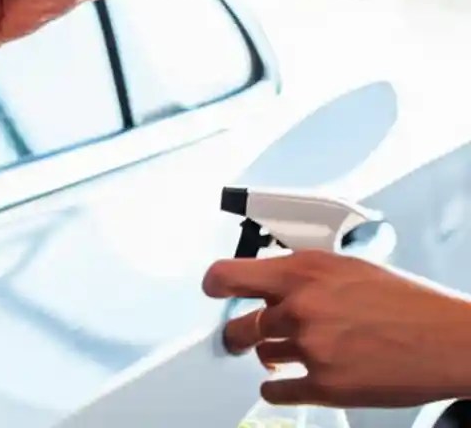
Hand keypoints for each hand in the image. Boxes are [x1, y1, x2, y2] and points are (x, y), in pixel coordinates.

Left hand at [203, 250, 470, 407]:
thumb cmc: (409, 304)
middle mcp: (300, 307)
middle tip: (244, 334)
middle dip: (243, 332)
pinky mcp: (323, 385)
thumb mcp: (348, 268)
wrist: (449, 341)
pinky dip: (276, 387)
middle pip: (241, 325)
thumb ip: (303, 274)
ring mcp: (310, 348)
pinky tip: (285, 382)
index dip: (214, 285)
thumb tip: (269, 280)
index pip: (229, 275)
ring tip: (293, 352)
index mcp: (304, 272)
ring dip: (270, 356)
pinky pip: (275, 390)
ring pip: (261, 355)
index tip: (211, 291)